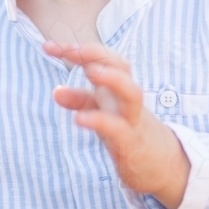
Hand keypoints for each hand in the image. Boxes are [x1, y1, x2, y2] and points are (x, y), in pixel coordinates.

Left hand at [42, 40, 190, 208]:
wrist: (160, 162)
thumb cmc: (127, 128)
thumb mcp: (101, 110)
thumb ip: (80, 100)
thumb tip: (56, 92)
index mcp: (118, 84)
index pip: (100, 57)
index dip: (75, 49)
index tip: (48, 46)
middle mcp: (126, 96)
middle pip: (120, 64)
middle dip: (95, 53)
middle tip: (70, 51)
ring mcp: (132, 118)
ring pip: (132, 92)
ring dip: (112, 79)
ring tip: (89, 71)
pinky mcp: (131, 142)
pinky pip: (118, 128)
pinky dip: (99, 121)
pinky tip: (79, 119)